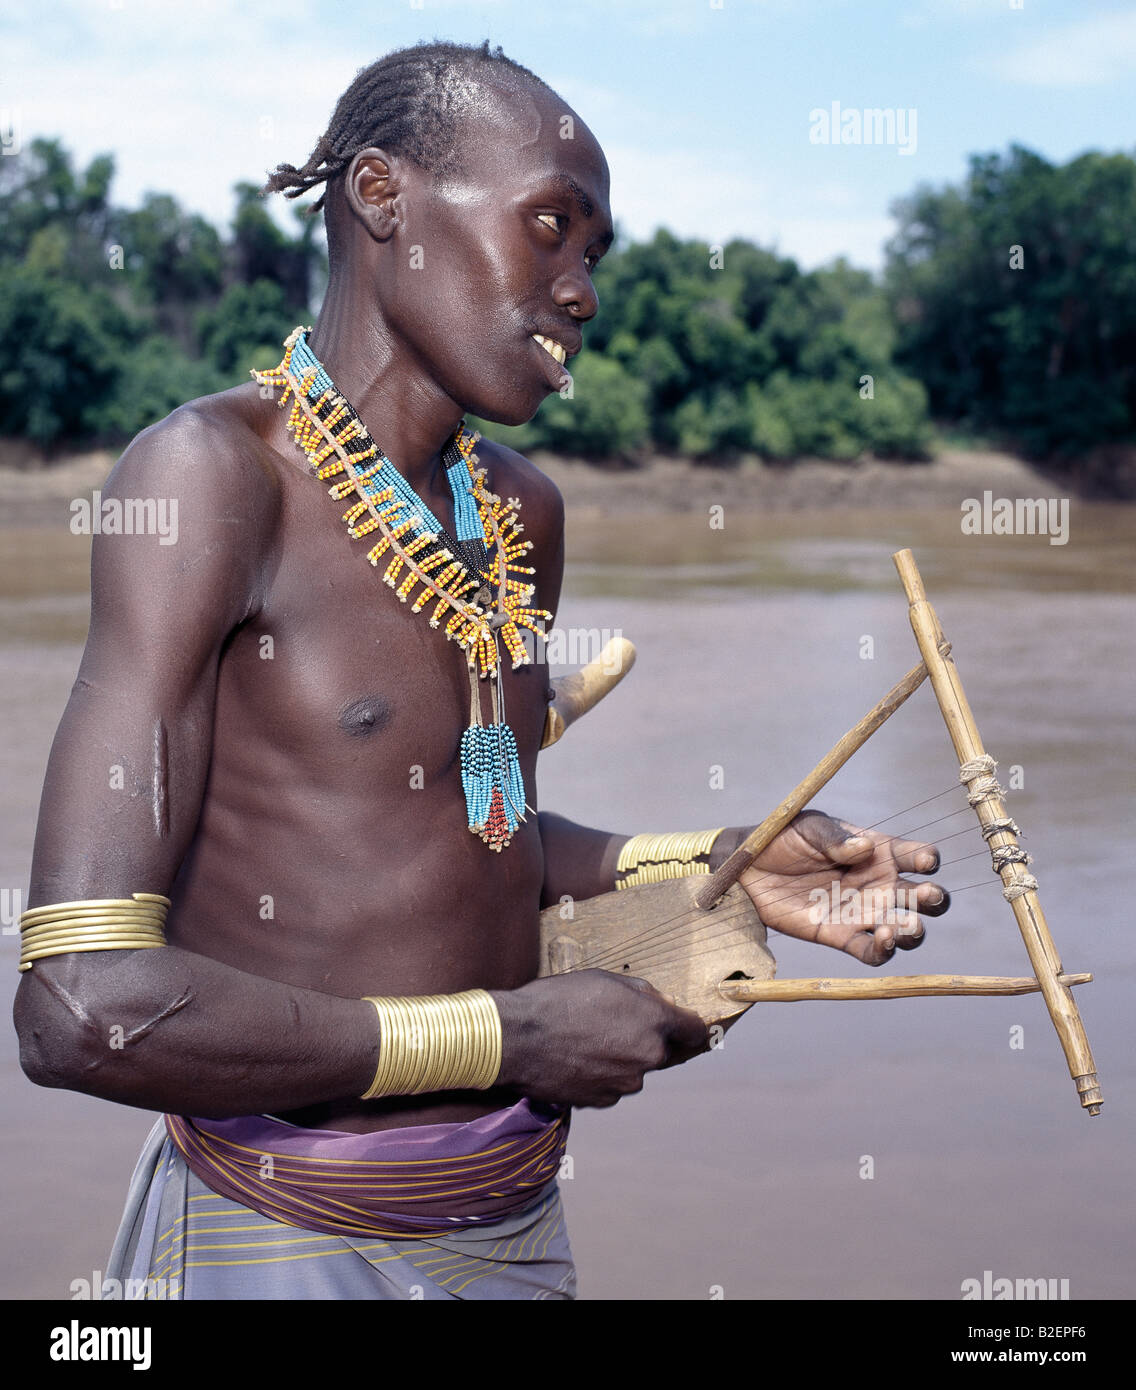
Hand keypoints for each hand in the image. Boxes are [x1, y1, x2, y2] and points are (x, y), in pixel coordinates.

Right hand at [490, 970, 707, 1108]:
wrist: (516, 1039)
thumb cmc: (558, 1000)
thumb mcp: (604, 980)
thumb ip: (641, 994)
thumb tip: (663, 1003)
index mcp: (654, 1023)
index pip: (696, 1031)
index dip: (694, 1027)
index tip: (695, 1028)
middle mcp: (648, 1056)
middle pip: (662, 1051)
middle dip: (648, 1040)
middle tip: (615, 1025)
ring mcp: (626, 1084)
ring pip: (635, 1069)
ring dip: (622, 1058)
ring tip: (585, 1040)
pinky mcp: (604, 1101)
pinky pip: (612, 1086)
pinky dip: (602, 1075)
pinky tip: (577, 1058)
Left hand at [735, 810, 948, 965]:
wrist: (749, 869)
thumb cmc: (785, 839)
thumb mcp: (810, 828)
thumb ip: (836, 837)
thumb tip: (864, 847)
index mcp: (879, 852)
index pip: (916, 856)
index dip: (927, 859)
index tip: (924, 862)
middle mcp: (879, 885)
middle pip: (923, 898)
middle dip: (934, 899)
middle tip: (927, 896)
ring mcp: (863, 913)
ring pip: (903, 930)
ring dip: (912, 932)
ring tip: (902, 927)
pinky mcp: (841, 936)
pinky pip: (869, 952)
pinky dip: (882, 952)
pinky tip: (881, 941)